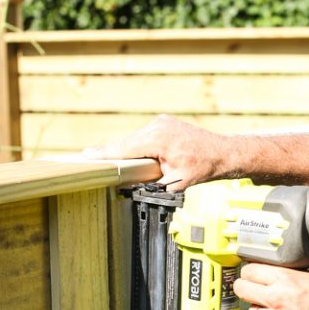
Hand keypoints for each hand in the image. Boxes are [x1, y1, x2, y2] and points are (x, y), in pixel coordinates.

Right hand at [83, 114, 225, 188]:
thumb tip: (132, 187)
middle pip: (125, 142)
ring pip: (134, 138)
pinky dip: (136, 145)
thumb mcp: (176, 182)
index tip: (85, 156)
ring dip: (124, 149)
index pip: (124, 148)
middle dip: (108, 151)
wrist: (224, 153)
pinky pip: (144, 136)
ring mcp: (161, 122)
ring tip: (102, 156)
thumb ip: (152, 184)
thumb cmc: (204, 168)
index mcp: (158, 139)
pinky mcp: (164, 124)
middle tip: (84, 156)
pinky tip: (126, 152)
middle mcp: (157, 126)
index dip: (104, 154)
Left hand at [235, 263, 308, 309]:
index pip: (250, 270)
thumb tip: (280, 269)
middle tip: (252, 289)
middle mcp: (277, 299)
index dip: (249, 271)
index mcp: (287, 280)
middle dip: (245, 287)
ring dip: (258, 309)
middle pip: (241, 288)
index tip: (251, 274)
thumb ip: (296, 273)